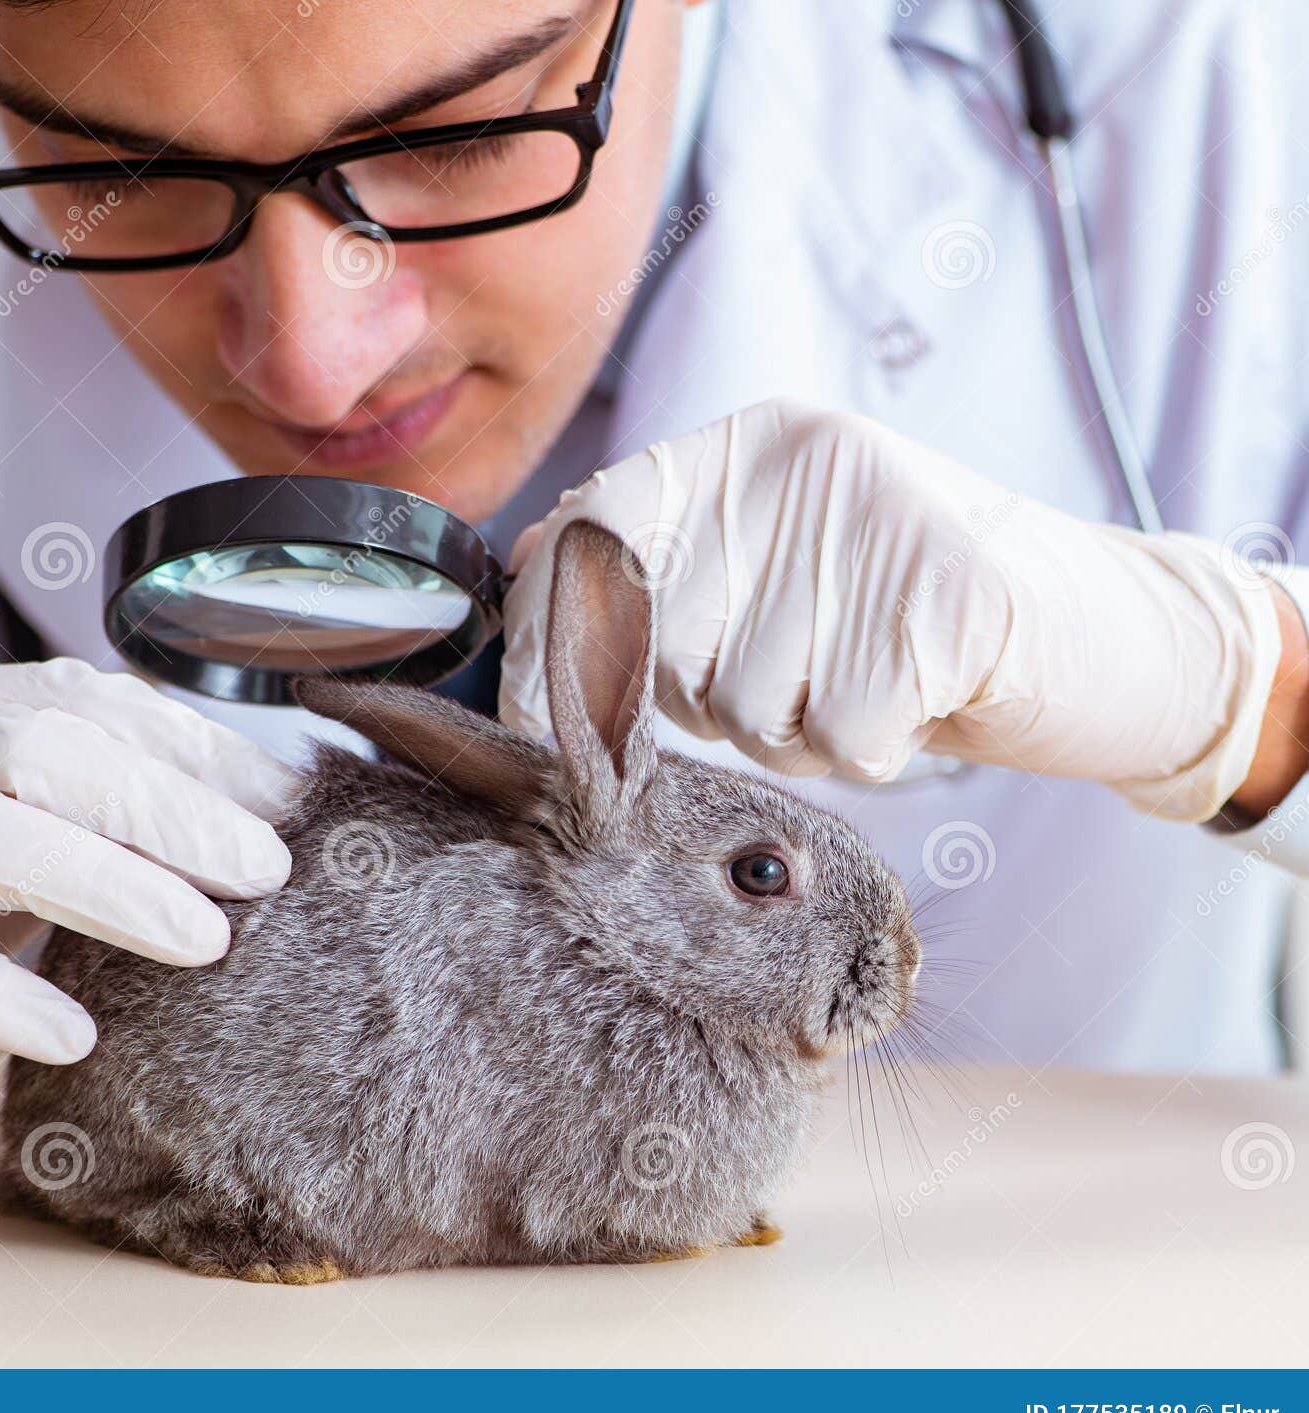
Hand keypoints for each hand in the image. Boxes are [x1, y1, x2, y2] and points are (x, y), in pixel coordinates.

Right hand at [0, 658, 295, 1130]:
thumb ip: (90, 796)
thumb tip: (252, 806)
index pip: (87, 700)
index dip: (195, 749)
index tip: (284, 803)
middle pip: (42, 754)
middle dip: (168, 813)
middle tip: (263, 871)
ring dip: (112, 890)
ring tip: (205, 940)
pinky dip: (2, 996)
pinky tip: (77, 1032)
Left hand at [501, 400, 1281, 820]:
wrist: (1096, 631)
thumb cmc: (902, 620)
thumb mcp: (771, 574)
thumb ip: (662, 568)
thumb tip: (526, 570)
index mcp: (748, 449)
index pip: (594, 522)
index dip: (546, 625)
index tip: (529, 709)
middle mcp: (803, 466)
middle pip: (661, 638)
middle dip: (702, 700)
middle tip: (791, 682)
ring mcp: (878, 523)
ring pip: (743, 700)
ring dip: (791, 731)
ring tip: (862, 682)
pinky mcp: (949, 601)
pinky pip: (835, 736)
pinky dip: (868, 751)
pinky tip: (913, 703)